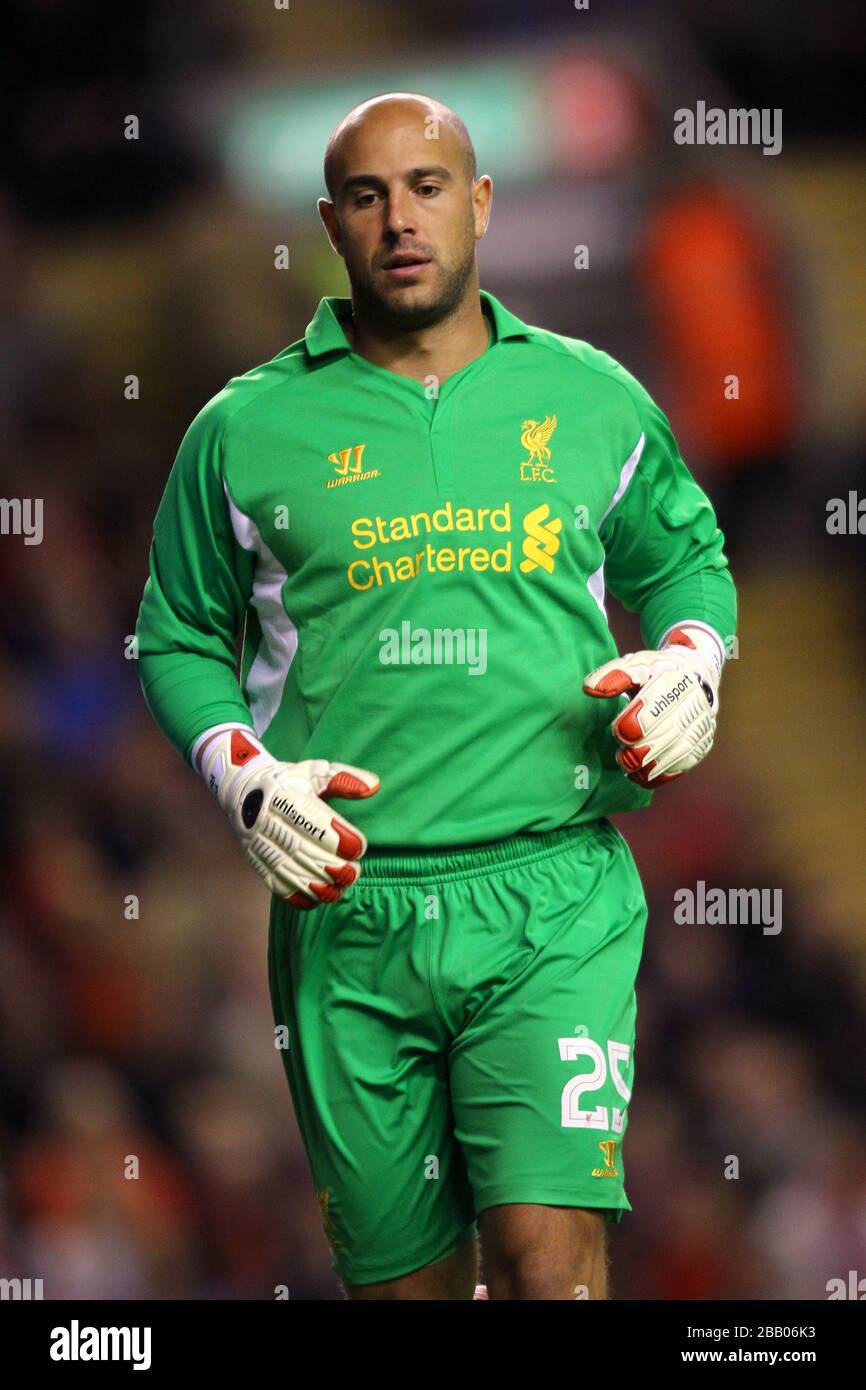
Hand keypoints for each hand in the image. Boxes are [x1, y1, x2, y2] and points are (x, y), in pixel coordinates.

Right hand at [198, 726, 378, 905]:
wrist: (244, 791)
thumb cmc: (289, 781)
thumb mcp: (315, 772)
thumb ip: (344, 778)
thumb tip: (373, 786)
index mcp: (284, 797)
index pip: (313, 822)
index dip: (339, 839)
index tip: (358, 846)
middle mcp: (267, 822)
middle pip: (303, 852)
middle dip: (333, 867)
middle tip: (354, 871)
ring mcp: (259, 845)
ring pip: (290, 873)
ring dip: (319, 886)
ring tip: (340, 887)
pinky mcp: (256, 862)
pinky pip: (276, 886)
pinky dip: (298, 897)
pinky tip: (317, 897)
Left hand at [582, 626, 720, 785]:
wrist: (696, 675)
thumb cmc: (657, 671)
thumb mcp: (636, 664)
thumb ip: (612, 675)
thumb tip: (590, 688)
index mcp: (675, 680)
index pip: (653, 709)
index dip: (631, 725)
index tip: (620, 730)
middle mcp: (694, 705)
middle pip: (662, 738)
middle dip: (636, 750)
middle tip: (622, 752)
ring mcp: (700, 728)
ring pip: (671, 757)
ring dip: (644, 765)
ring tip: (627, 762)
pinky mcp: (701, 746)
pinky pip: (679, 768)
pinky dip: (657, 775)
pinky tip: (640, 774)